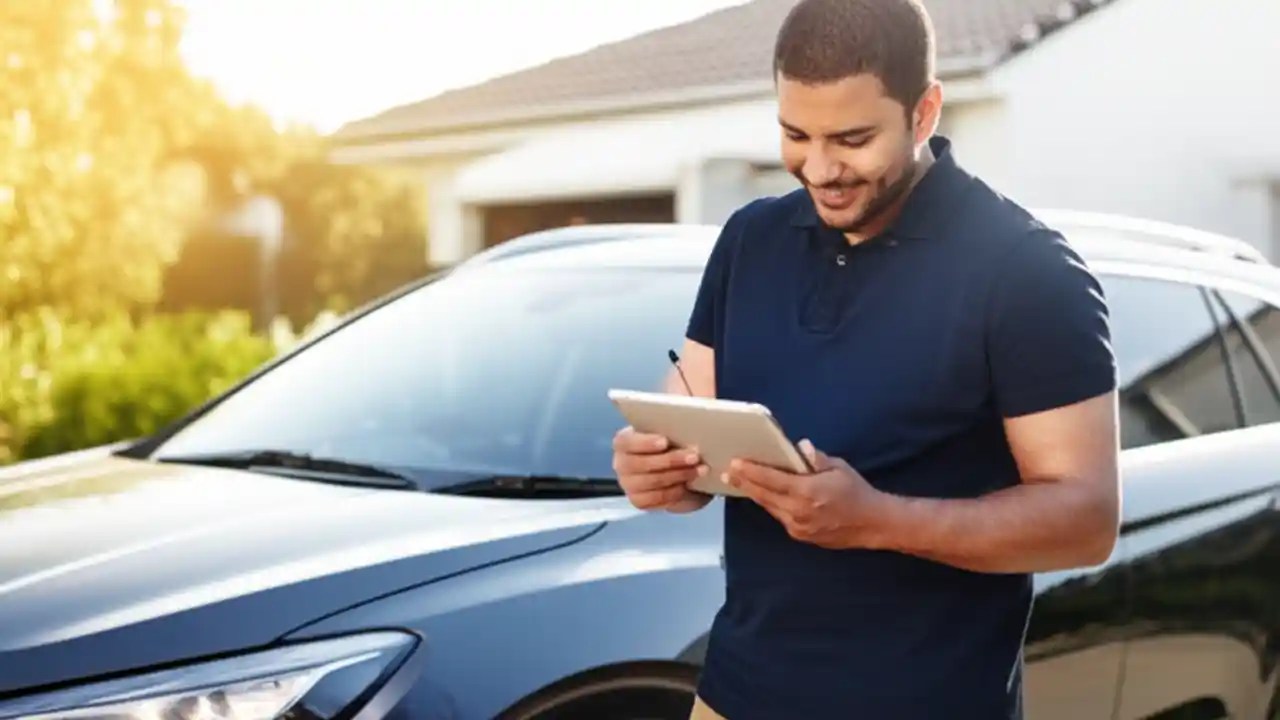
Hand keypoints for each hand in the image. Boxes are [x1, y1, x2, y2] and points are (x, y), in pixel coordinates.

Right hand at [611, 426, 711, 511]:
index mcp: (623, 442)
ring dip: (679, 475)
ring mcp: (629, 484)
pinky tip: (689, 484)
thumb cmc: (672, 443)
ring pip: (652, 482)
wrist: (676, 468)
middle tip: (694, 456)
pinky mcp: (639, 501)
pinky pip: (657, 499)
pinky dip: (675, 492)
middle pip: (640, 465)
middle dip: (670, 460)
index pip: (626, 442)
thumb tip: (684, 415)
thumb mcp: (671, 428)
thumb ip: (671, 421)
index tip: (665, 441)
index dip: (644, 442)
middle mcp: (621, 464)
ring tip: (700, 469)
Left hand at [726, 440, 890, 548]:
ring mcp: (798, 526)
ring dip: (755, 494)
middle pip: (763, 495)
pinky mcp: (800, 535)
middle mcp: (798, 511)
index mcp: (807, 492)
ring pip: (769, 507)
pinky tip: (764, 496)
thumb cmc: (856, 491)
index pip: (771, 479)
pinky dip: (771, 505)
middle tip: (729, 472)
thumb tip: (799, 446)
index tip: (736, 463)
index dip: (751, 471)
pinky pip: (780, 517)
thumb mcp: (838, 468)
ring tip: (741, 482)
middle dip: (745, 482)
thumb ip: (815, 459)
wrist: (873, 523)